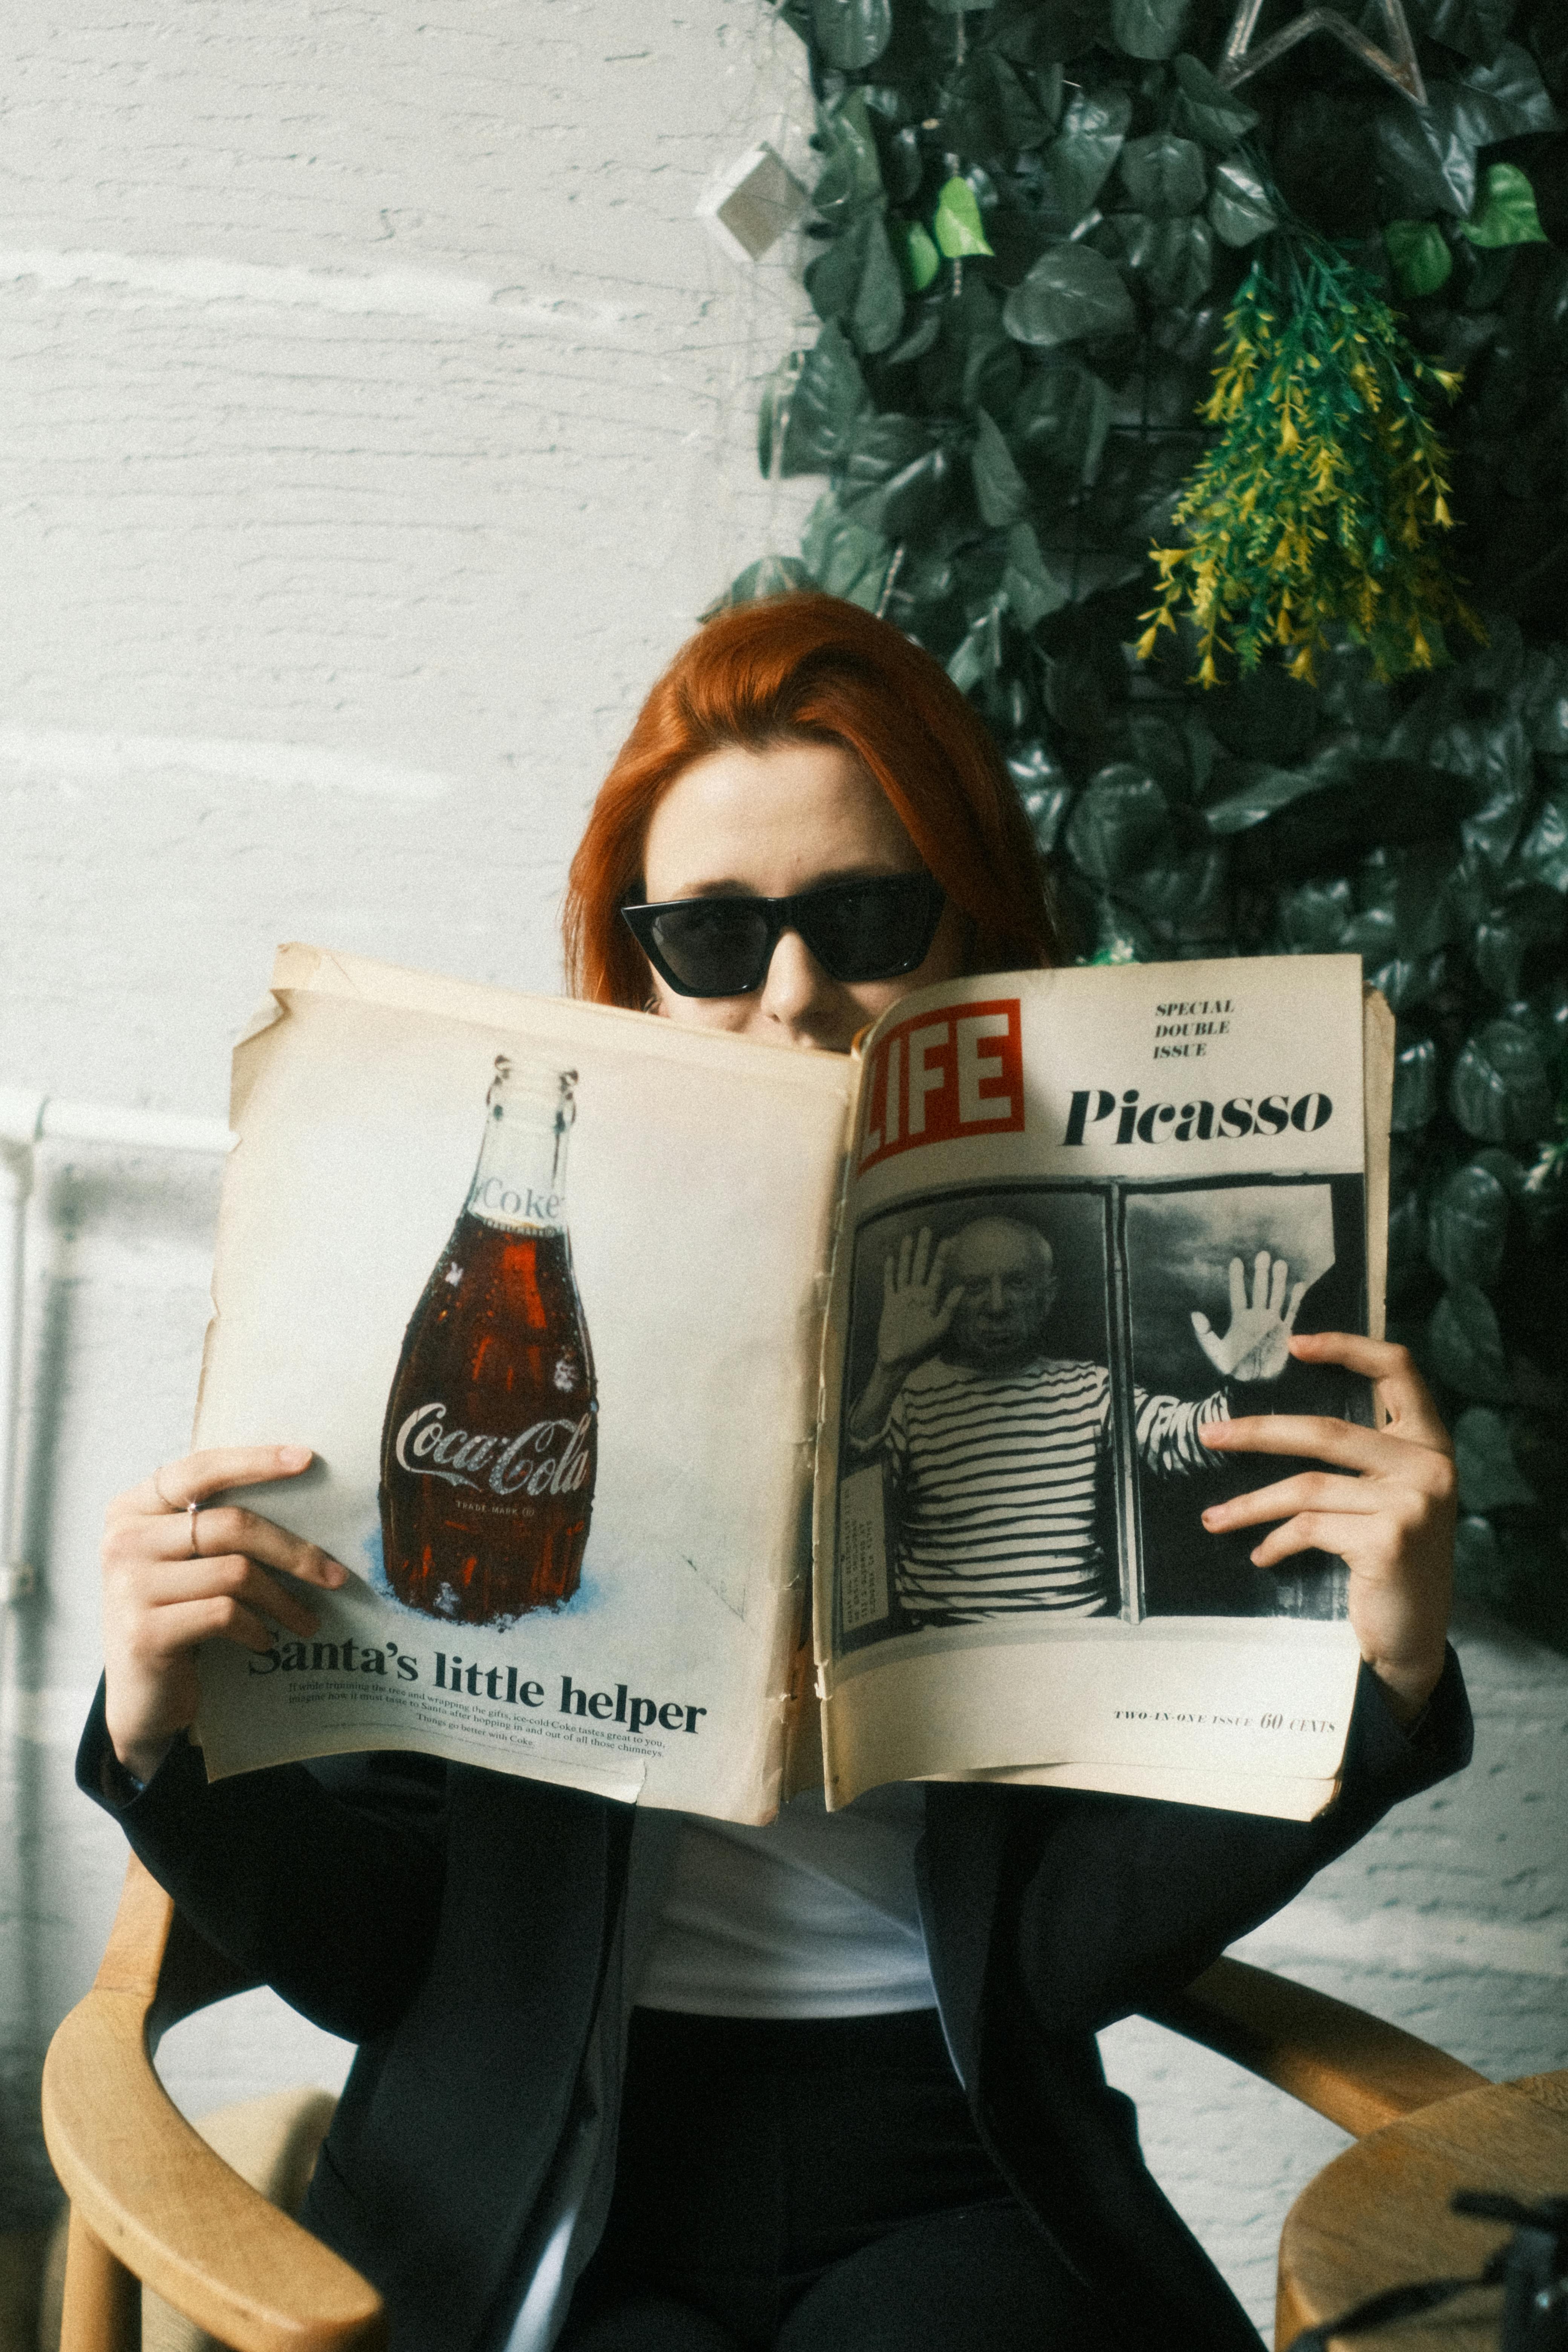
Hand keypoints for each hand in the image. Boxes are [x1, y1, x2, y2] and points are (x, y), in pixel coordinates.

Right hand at [101, 1446, 346, 1783]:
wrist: (141, 1699)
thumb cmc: (177, 1615)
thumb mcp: (185, 1563)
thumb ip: (214, 1527)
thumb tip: (301, 1492)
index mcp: (133, 1509)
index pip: (200, 1470)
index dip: (255, 1461)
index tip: (307, 1459)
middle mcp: (123, 1541)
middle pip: (232, 1526)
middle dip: (294, 1551)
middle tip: (336, 1575)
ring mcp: (128, 1588)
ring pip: (236, 1572)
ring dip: (284, 1600)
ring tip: (307, 1621)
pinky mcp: (145, 1633)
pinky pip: (225, 1614)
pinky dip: (257, 1628)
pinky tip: (265, 1641)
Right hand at [876, 1227, 960, 1373]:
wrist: (898, 1359)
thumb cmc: (921, 1347)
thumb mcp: (940, 1327)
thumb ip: (950, 1307)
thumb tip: (961, 1287)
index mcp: (930, 1299)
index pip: (938, 1272)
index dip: (944, 1256)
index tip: (951, 1239)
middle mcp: (917, 1294)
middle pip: (921, 1266)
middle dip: (925, 1248)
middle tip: (928, 1229)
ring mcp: (902, 1297)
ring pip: (905, 1270)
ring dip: (907, 1254)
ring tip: (909, 1237)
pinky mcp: (890, 1303)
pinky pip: (889, 1284)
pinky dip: (889, 1272)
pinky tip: (891, 1258)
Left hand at [1191, 1251, 1308, 1382]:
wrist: (1253, 1385)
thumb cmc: (1233, 1368)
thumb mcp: (1215, 1352)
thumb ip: (1204, 1333)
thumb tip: (1195, 1314)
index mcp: (1239, 1319)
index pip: (1238, 1294)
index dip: (1237, 1278)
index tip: (1236, 1260)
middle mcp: (1256, 1317)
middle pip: (1259, 1290)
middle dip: (1260, 1273)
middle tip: (1263, 1254)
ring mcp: (1271, 1323)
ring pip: (1276, 1297)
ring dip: (1278, 1282)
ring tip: (1280, 1263)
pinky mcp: (1285, 1332)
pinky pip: (1291, 1312)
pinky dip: (1295, 1299)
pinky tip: (1299, 1284)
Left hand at [1199, 1334, 1455, 1720]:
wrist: (1413, 1638)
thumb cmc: (1391, 1560)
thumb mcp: (1391, 1497)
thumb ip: (1364, 1456)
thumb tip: (1278, 1420)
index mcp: (1432, 1443)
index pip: (1399, 1370)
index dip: (1348, 1347)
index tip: (1295, 1344)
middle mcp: (1430, 1465)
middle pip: (1327, 1430)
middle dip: (1258, 1431)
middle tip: (1207, 1434)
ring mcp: (1412, 1502)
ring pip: (1307, 1486)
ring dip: (1250, 1503)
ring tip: (1214, 1517)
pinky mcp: (1388, 1539)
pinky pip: (1308, 1527)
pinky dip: (1276, 1541)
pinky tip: (1261, 1555)